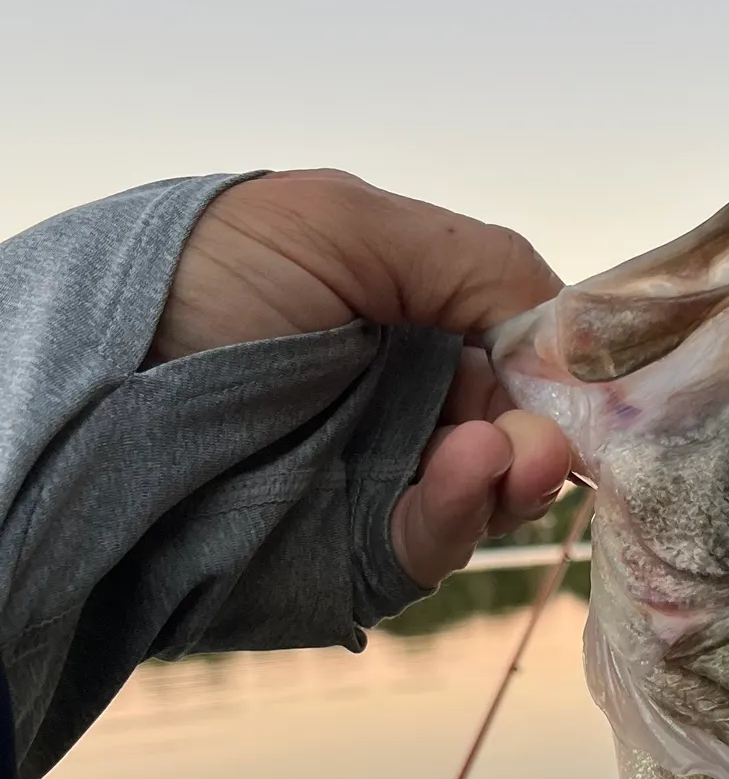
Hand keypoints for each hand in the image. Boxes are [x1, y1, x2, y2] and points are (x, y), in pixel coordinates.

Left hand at [153, 169, 572, 586]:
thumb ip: (482, 265)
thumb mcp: (352, 227)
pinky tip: (470, 474)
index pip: (523, 351)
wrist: (88, 386)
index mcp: (415, 319)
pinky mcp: (357, 551)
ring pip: (494, 493)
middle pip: (524, 428)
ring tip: (501, 454)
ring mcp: (385, 479)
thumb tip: (580, 336)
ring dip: (515, 474)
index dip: (563, 367)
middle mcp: (409, 401)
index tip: (589, 379)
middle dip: (549, 432)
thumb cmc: (209, 272)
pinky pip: (435, 542)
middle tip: (548, 437)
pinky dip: (463, 511)